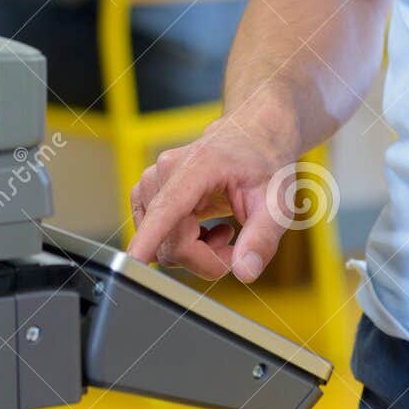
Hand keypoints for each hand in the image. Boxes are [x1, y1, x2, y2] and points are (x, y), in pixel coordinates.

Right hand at [127, 93, 302, 282]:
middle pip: (171, 242)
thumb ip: (262, 238)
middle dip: (206, 258)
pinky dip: (181, 244)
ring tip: (222, 232)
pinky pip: (156, 237)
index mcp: (198, 166)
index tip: (133, 263)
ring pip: (162, 245)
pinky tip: (204, 229)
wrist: (252, 137)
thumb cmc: (264, 164)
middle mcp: (165, 171)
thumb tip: (246, 272)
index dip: (149, 239)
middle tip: (235, 243)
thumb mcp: (276, 202)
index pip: (168, 209)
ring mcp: (151, 182)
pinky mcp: (145, 194)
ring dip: (194, 252)